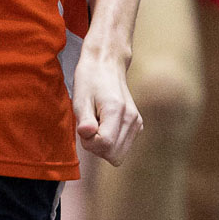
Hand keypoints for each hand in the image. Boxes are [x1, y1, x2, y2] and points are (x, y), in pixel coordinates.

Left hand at [71, 46, 140, 165]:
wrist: (107, 64)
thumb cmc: (90, 80)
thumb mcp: (80, 97)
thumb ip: (84, 119)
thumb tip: (87, 134)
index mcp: (117, 110)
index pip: (105, 144)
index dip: (89, 142)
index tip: (83, 127)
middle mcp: (132, 119)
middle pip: (113, 156)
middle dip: (96, 147)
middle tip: (89, 126)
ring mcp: (137, 123)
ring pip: (118, 155)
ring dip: (103, 146)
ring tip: (97, 124)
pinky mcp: (137, 125)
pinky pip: (122, 148)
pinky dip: (111, 143)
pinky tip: (105, 125)